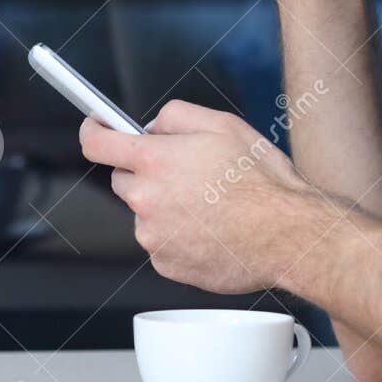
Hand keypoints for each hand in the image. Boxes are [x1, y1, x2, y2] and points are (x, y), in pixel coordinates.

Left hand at [78, 99, 321, 293]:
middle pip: (124, 180)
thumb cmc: (262, 181)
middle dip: (147, 173)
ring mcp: (154, 237)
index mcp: (155, 161)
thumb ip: (175, 116)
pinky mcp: (166, 264)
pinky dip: (180, 236)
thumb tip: (152, 126)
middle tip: (189, 174)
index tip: (95, 128)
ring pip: (145, 214)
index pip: (97, 143)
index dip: (92, 130)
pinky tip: (211, 229)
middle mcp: (146, 200)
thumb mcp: (223, 125)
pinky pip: (162, 242)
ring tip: (211, 207)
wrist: (288, 235)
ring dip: (166, 207)